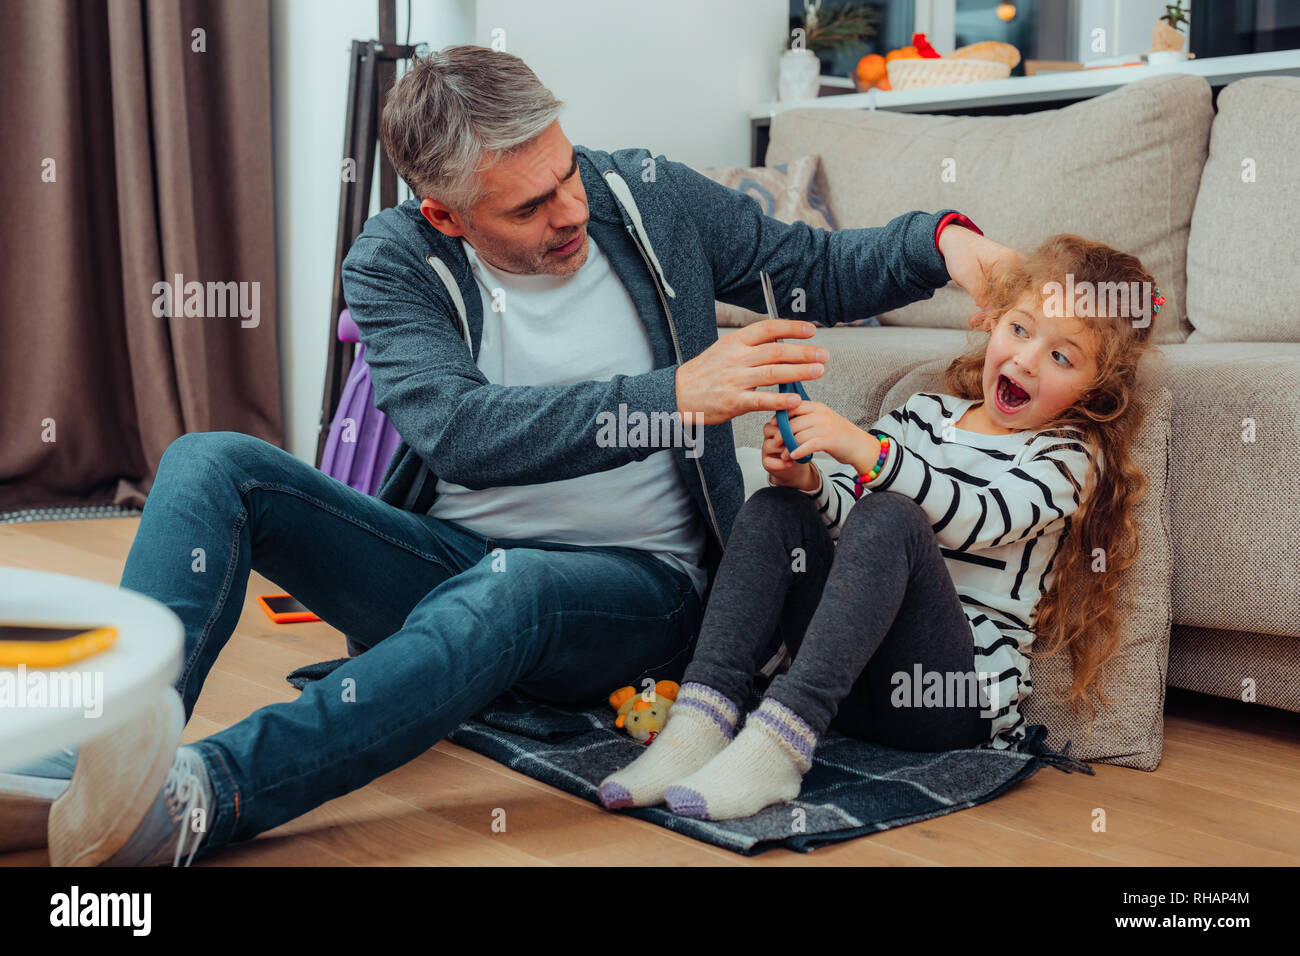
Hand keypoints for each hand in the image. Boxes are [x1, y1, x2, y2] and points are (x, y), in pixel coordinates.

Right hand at [675, 319, 827, 425]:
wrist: (678, 394)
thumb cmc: (704, 373)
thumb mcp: (723, 350)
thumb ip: (749, 346)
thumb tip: (778, 339)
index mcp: (735, 342)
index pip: (768, 329)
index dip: (791, 328)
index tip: (811, 330)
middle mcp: (736, 358)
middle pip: (776, 351)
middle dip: (803, 352)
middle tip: (823, 354)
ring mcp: (735, 380)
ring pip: (773, 373)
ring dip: (799, 372)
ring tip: (818, 371)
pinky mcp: (734, 402)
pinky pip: (762, 400)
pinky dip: (781, 399)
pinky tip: (796, 399)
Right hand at [761, 416, 818, 490]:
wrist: (799, 462)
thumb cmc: (802, 444)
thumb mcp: (804, 430)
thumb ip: (802, 420)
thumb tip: (805, 408)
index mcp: (777, 425)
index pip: (777, 418)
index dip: (788, 422)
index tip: (801, 426)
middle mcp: (769, 435)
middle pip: (770, 430)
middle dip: (786, 436)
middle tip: (799, 441)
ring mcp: (766, 449)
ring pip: (769, 445)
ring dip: (784, 449)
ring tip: (796, 453)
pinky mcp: (766, 462)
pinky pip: (769, 462)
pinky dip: (781, 463)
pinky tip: (790, 463)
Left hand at [781, 400, 879, 474]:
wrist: (860, 445)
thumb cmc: (839, 435)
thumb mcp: (822, 420)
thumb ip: (806, 418)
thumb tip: (783, 420)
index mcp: (818, 407)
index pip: (794, 406)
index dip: (781, 416)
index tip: (773, 425)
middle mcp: (821, 414)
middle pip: (793, 422)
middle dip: (781, 434)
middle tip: (774, 443)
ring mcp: (826, 426)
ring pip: (798, 435)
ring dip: (788, 446)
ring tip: (783, 454)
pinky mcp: (829, 440)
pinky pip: (808, 445)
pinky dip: (798, 451)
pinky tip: (792, 457)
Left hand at [937, 225, 1022, 331]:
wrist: (956, 241)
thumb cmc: (961, 253)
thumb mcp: (968, 276)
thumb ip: (982, 295)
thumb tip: (993, 316)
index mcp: (1011, 262)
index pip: (1016, 293)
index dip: (1005, 312)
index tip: (993, 325)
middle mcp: (1017, 267)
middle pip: (1015, 298)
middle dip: (998, 315)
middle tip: (983, 327)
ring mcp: (1013, 272)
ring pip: (1008, 299)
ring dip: (992, 313)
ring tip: (975, 321)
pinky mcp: (1006, 278)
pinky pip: (1002, 296)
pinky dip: (990, 306)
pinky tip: (978, 316)